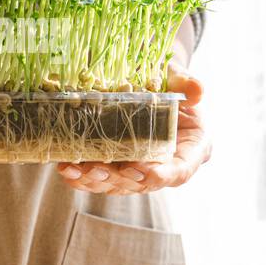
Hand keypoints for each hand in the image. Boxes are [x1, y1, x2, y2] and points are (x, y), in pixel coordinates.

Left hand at [55, 66, 210, 194]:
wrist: (152, 85)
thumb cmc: (171, 82)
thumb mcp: (180, 79)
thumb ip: (188, 85)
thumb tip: (198, 91)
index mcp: (193, 150)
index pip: (179, 171)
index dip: (158, 174)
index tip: (135, 168)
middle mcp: (168, 167)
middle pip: (144, 183)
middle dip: (118, 179)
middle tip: (96, 169)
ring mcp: (143, 171)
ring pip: (120, 185)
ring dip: (95, 180)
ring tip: (74, 170)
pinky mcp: (121, 169)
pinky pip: (103, 179)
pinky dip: (84, 177)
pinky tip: (67, 170)